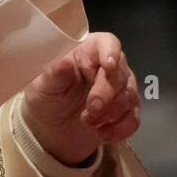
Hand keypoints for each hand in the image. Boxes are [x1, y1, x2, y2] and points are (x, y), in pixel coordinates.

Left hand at [20, 32, 140, 166]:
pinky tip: (102, 134)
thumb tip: (64, 62)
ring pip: (130, 96)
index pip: (107, 43)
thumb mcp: (42, 86)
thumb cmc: (47, 98)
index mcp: (88, 51)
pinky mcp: (125, 111)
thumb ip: (54, 74)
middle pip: (120, 74)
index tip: (108, 66)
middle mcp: (108, 66)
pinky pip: (133, 118)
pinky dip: (120, 129)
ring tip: (88, 123)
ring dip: (111, 114)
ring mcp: (120, 89)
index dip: (111, 52)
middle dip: (107, 95)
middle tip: (90, 111)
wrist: (51, 130)